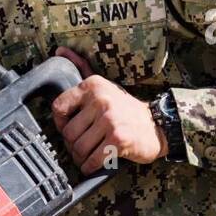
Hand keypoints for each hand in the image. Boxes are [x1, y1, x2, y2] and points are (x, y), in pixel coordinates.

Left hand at [50, 47, 166, 172]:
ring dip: (80, 157)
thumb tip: (59, 49)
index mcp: (93, 86)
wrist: (158, 126)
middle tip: (82, 146)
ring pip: (78, 148)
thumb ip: (81, 67)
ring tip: (88, 155)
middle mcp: (101, 100)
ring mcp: (110, 120)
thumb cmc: (125, 109)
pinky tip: (94, 164)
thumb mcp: (104, 86)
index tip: (69, 128)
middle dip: (72, 145)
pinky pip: (92, 160)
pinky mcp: (118, 139)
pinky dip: (90, 167)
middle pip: (68, 133)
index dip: (60, 123)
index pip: (58, 107)